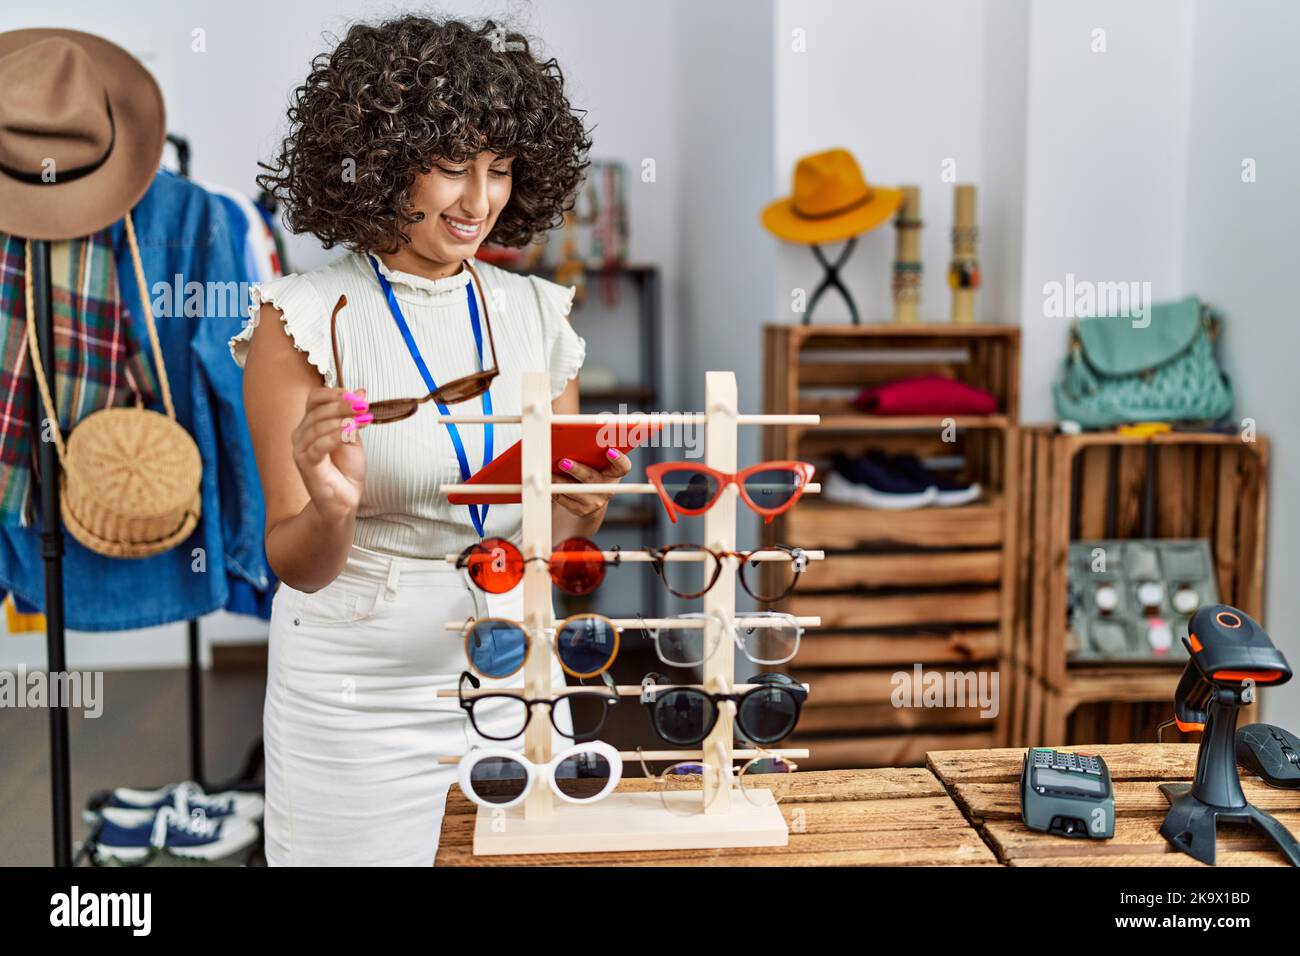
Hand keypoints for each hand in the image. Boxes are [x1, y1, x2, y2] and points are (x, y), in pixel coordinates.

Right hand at [292, 386, 371, 521]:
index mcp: (310, 424)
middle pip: (318, 411)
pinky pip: (319, 445)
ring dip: (343, 420)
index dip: (334, 394)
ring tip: (363, 420)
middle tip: (364, 407)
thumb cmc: (347, 469)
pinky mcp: (306, 463)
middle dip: (343, 406)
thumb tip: (360, 391)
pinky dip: (336, 435)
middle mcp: (301, 434)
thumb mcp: (354, 438)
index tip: (355, 396)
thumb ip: (353, 416)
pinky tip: (351, 432)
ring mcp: (301, 449)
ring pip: (319, 426)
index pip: (315, 399)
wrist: (344, 499)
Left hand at [553, 448, 630, 516]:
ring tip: (549, 473)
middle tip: (563, 462)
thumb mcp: (596, 464)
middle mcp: (607, 488)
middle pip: (591, 478)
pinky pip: (564, 500)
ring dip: (559, 481)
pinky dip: (554, 491)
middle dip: (576, 469)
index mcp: (614, 473)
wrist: (588, 501)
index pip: (623, 466)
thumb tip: (570, 439)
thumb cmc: (591, 474)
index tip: (610, 451)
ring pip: (574, 490)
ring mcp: (594, 501)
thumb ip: (591, 453)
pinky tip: (548, 484)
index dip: (619, 459)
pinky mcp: (581, 510)